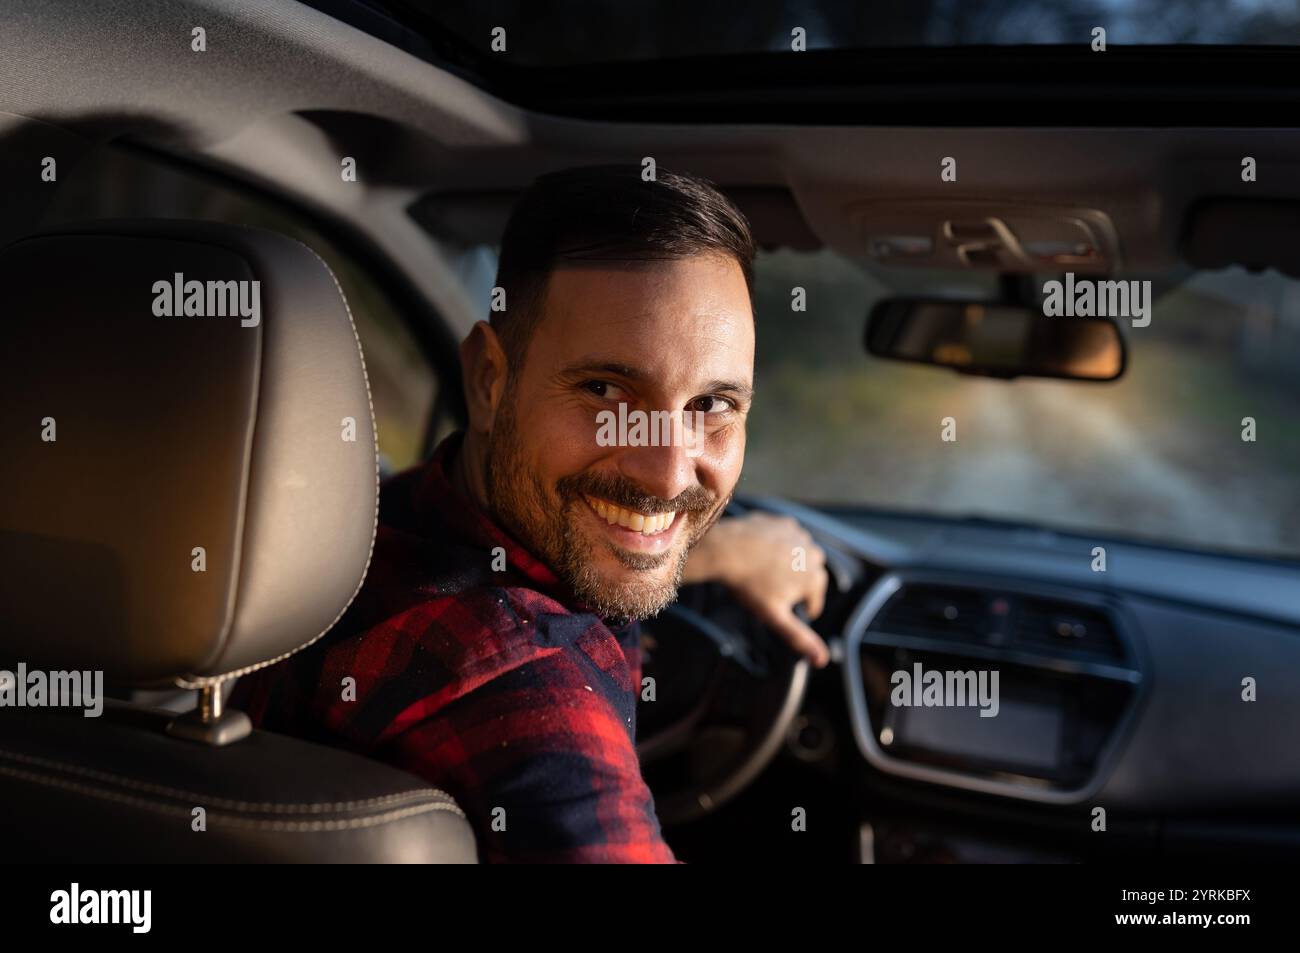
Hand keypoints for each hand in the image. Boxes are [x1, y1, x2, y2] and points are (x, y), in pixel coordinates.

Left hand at [683, 512, 830, 667]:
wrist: (726, 550)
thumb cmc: (749, 585)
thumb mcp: (775, 616)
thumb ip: (800, 637)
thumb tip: (822, 660)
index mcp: (816, 579)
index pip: (813, 602)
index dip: (797, 609)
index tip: (780, 608)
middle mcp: (814, 554)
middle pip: (808, 577)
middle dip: (793, 584)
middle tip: (768, 589)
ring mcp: (800, 535)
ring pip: (798, 556)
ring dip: (788, 563)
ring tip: (764, 571)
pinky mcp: (784, 522)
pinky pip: (785, 538)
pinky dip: (778, 545)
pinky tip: (761, 552)